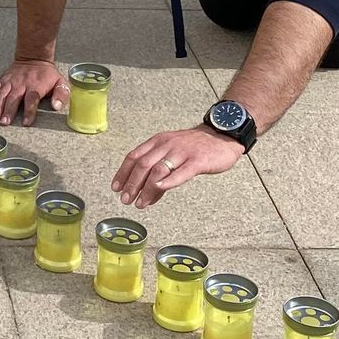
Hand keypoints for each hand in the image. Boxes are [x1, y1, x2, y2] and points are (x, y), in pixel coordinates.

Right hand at [0, 57, 67, 125]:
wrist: (34, 57)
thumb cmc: (47, 74)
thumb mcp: (60, 82)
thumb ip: (61, 95)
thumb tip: (56, 106)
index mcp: (36, 85)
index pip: (32, 100)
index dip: (29, 111)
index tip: (26, 123)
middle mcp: (22, 83)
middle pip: (14, 98)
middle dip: (9, 111)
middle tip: (5, 123)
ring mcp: (11, 81)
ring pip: (3, 94)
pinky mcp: (4, 79)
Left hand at [112, 126, 244, 208]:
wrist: (222, 135)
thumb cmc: (195, 146)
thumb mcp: (172, 152)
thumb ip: (158, 169)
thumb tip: (144, 192)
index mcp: (158, 141)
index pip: (134, 156)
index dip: (123, 173)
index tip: (116, 188)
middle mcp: (167, 145)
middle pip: (143, 164)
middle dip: (132, 184)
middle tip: (126, 199)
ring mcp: (182, 152)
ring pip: (158, 169)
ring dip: (147, 188)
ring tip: (141, 202)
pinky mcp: (197, 161)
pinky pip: (181, 172)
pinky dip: (169, 181)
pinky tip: (161, 188)